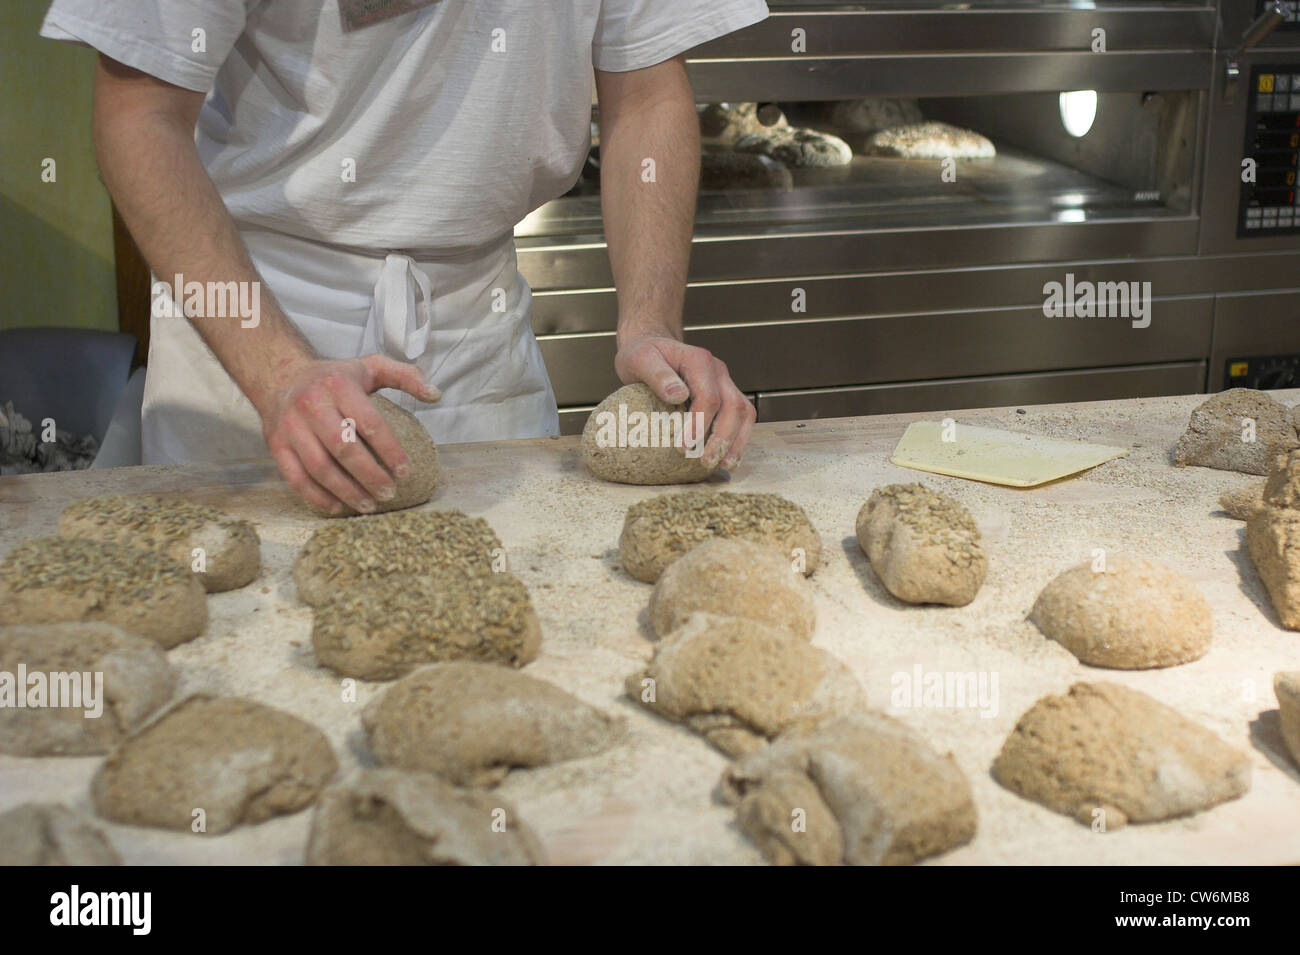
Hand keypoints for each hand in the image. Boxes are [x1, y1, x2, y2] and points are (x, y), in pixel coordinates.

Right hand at [255, 354, 439, 513]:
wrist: (279, 376)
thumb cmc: (333, 378)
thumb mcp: (370, 367)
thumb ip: (405, 376)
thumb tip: (435, 394)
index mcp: (338, 386)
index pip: (369, 423)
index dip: (390, 450)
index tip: (405, 471)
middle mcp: (312, 405)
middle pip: (344, 448)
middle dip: (369, 475)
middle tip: (389, 493)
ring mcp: (291, 426)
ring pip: (319, 466)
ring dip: (346, 490)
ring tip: (368, 505)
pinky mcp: (276, 444)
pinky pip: (296, 476)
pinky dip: (317, 496)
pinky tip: (338, 506)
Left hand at [614, 334, 754, 469]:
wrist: (650, 347)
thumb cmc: (643, 355)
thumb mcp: (640, 359)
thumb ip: (657, 375)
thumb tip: (678, 395)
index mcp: (700, 360)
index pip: (709, 397)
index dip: (699, 424)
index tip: (684, 447)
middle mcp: (718, 371)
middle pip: (733, 406)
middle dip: (722, 438)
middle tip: (706, 462)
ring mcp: (725, 383)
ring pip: (744, 412)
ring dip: (737, 441)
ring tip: (726, 465)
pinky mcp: (725, 396)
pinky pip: (740, 417)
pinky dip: (737, 438)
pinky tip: (727, 458)